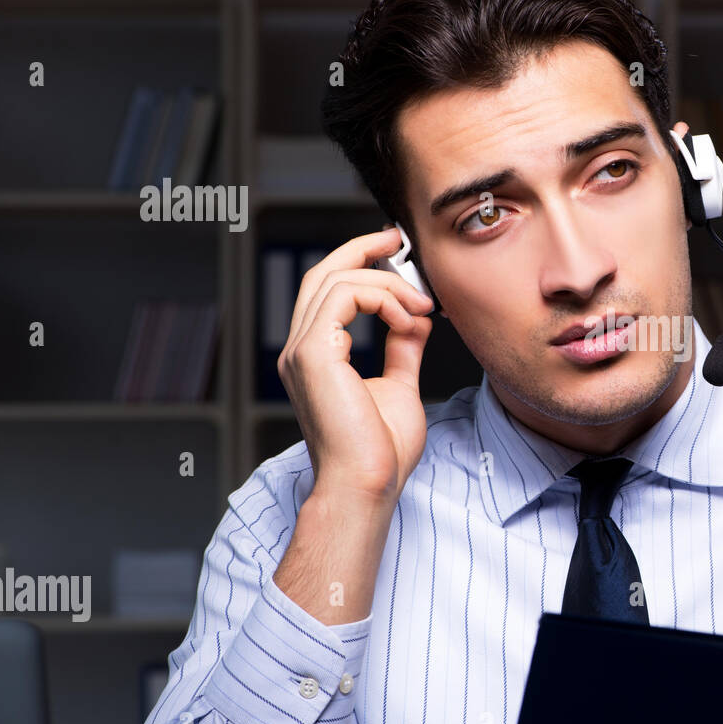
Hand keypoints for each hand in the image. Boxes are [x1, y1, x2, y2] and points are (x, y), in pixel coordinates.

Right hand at [277, 227, 435, 502]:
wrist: (368, 484)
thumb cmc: (380, 451)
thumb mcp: (400, 387)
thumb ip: (403, 349)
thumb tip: (416, 319)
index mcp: (316, 357)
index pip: (328, 291)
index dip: (358, 262)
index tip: (395, 251)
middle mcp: (301, 349)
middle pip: (323, 273)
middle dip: (363, 249)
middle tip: (399, 239)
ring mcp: (302, 350)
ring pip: (337, 280)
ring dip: (388, 283)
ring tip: (421, 306)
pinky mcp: (314, 353)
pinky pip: (345, 297)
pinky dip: (383, 298)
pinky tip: (408, 319)